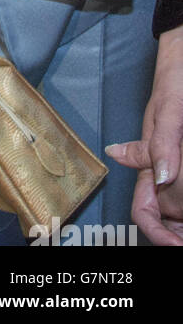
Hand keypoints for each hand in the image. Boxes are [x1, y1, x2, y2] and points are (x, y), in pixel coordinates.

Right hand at [105, 25, 182, 245]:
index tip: (177, 245)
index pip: (144, 208)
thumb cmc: (176, 79)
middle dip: (177, 231)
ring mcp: (175, 161)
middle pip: (164, 212)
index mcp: (148, 158)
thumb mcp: (171, 111)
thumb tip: (160, 178)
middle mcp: (161, 165)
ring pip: (178, 201)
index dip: (157, 232)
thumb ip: (161, 144)